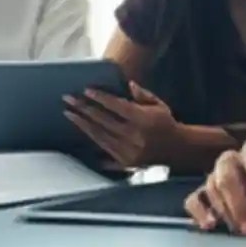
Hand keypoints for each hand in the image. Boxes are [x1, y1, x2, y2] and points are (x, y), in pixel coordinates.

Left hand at [63, 82, 178, 167]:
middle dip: (84, 108)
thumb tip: (128, 84)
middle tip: (69, 99)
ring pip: (99, 135)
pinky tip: (81, 130)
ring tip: (69, 113)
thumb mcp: (159, 105)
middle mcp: (134, 136)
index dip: (101, 98)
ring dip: (82, 123)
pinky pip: (103, 148)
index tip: (86, 90)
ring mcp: (128, 151)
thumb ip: (143, 95)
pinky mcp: (124, 161)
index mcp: (143, 119)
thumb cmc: (165, 123)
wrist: (176, 149)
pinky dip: (91, 138)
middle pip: (104, 120)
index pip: (117, 106)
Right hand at [185, 144, 245, 234]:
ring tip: (235, 230)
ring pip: (212, 188)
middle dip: (238, 206)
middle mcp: (230, 161)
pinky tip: (209, 226)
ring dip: (223, 211)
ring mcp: (213, 175)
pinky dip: (199, 212)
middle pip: (228, 178)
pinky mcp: (201, 192)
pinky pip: (193, 199)